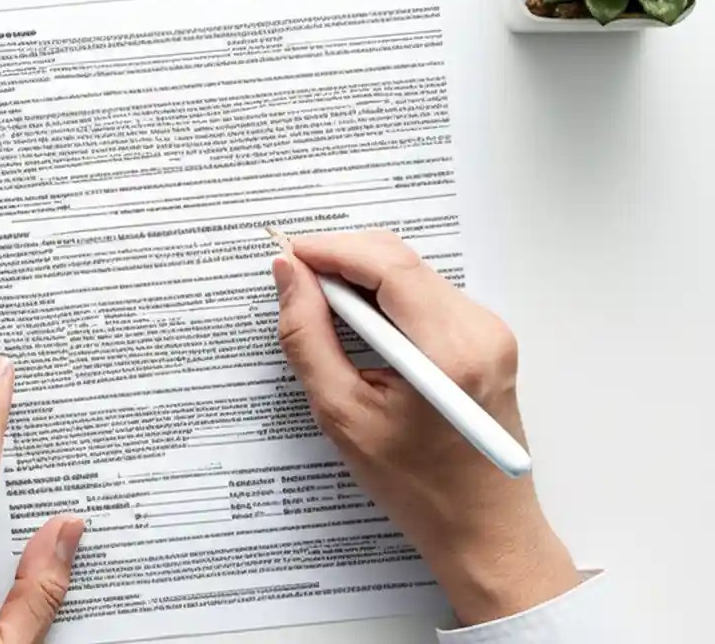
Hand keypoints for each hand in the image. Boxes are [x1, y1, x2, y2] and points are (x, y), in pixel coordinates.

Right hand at [273, 231, 579, 625]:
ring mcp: (491, 331)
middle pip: (401, 260)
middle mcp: (480, 330)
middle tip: (293, 277)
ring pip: (412, 273)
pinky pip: (427, 295)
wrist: (483, 528)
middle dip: (342, 258)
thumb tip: (289, 278)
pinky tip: (358, 327)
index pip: (387, 265)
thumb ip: (308, 337)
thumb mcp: (342, 414)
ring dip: (362, 279)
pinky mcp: (488, 339)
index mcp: (449, 352)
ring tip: (321, 309)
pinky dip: (385, 298)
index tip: (288, 255)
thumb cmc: (416, 486)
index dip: (331, 249)